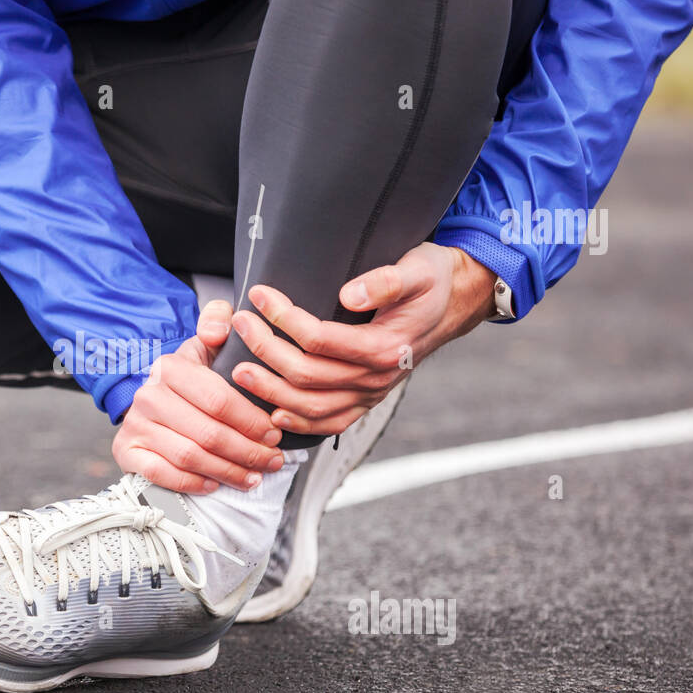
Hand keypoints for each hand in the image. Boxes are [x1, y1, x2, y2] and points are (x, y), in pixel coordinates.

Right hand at [113, 300, 284, 493]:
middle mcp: (148, 395)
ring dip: (228, 471)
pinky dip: (192, 482)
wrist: (154, 401)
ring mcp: (135, 424)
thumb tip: (218, 332)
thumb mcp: (207, 345)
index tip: (274, 433)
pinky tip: (215, 484)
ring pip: (190, 456)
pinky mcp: (127, 451)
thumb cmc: (192, 380)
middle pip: (208, 433)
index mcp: (171, 367)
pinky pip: (162, 474)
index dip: (251, 421)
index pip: (218, 400)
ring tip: (253, 477)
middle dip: (247, 451)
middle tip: (272, 460)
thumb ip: (220, 321)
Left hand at [230, 243, 496, 436]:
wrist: (454, 303)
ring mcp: (371, 394)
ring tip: (238, 370)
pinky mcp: (366, 401)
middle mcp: (377, 378)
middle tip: (239, 324)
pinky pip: (329, 424)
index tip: (259, 294)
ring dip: (271, 391)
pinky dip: (298, 423)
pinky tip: (273, 412)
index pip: (320, 339)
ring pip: (311, 406)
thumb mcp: (418, 269)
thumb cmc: (432, 280)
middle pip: (308, 375)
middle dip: (266, 350)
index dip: (284, 318)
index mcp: (387, 346)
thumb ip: (386, 281)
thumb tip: (348, 294)